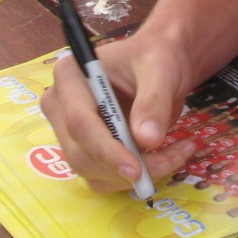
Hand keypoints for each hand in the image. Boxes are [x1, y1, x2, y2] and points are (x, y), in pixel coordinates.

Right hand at [40, 32, 196, 193]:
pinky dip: (133, 178)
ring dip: (133, 176)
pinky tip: (165, 160)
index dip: (106, 150)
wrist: (159, 65)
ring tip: (176, 155)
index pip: (79, 122)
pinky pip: (103, 177)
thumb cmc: (154, 59)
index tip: (136, 170)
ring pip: (91, 171)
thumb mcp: (160, 72)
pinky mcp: (85, 150)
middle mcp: (61, 106)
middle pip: (80, 153)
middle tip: (170, 160)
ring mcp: (70, 131)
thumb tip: (147, 140)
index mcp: (71, 77)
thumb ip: (153, 102)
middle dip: (124, 167)